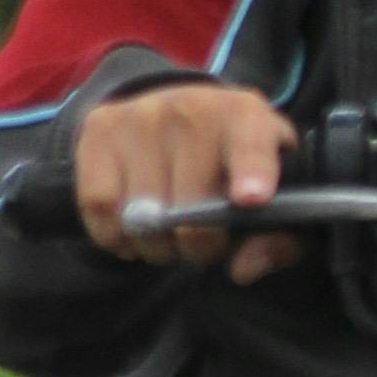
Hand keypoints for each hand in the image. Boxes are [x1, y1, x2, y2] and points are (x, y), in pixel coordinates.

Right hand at [70, 82, 297, 283]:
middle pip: (191, 206)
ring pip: (142, 215)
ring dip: (157, 245)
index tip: (250, 199)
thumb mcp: (273, 191)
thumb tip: (243, 268)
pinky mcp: (101, 128)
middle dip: (199, 246)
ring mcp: (142, 115)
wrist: (178, 109)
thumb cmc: (233, 163)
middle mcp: (193, 108)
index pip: (252, 145)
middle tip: (204, 244)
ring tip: (170, 234)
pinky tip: (133, 230)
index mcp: (248, 117)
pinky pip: (100, 206)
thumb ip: (276, 238)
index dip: (253, 173)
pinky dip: (115, 234)